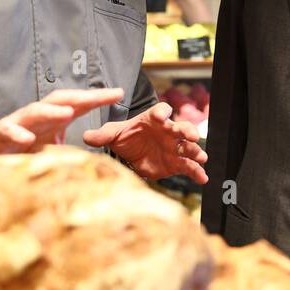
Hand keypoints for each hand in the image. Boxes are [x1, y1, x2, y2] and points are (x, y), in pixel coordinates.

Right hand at [0, 88, 123, 155]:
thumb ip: (72, 148)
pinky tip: (28, 139)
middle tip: (101, 96)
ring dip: (51, 111)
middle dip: (81, 96)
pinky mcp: (1, 135)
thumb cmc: (24, 147)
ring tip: (68, 113)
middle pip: (60, 100)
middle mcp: (38, 115)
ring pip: (35, 111)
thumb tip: (98, 158)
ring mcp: (18, 122)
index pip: (78, 103)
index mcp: (53, 117)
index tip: (119, 93)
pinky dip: (18, 134)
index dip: (97, 98)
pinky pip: (9, 132)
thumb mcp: (53, 147)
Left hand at [82, 102, 207, 182]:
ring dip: (196, 152)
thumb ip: (102, 135)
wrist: (132, 154)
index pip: (161, 111)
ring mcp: (174, 147)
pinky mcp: (176, 163)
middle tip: (193, 136)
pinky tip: (203, 178)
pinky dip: (197, 172)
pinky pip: (188, 167)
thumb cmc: (125, 138)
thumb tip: (86, 136)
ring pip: (188, 148)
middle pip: (181, 128)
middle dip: (188, 131)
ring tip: (202, 158)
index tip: (163, 117)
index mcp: (153, 120)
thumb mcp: (113, 134)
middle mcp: (168, 132)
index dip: (163, 113)